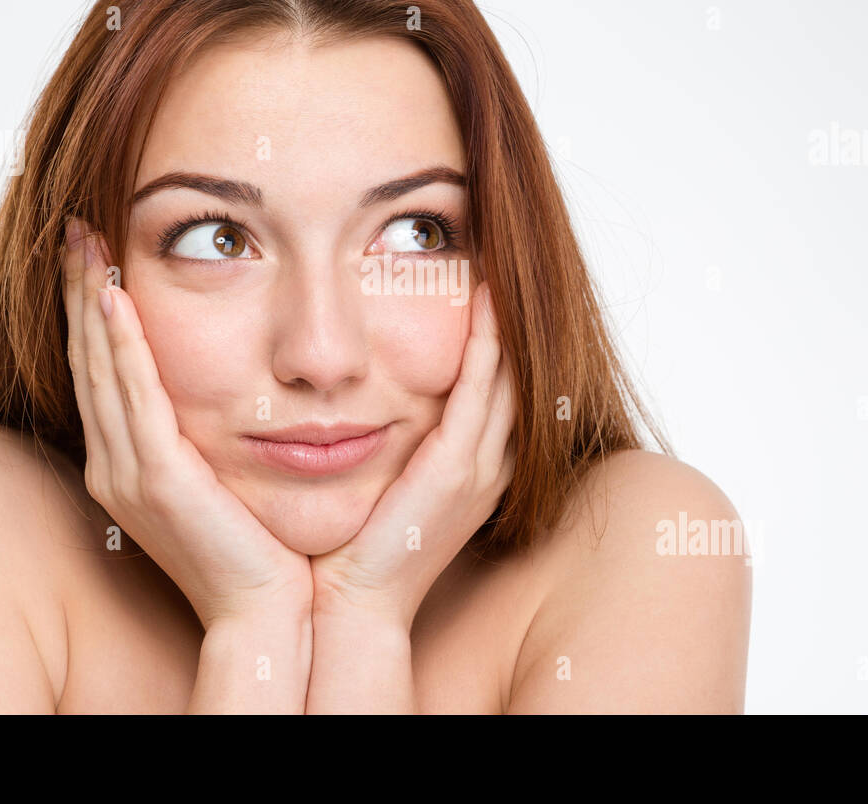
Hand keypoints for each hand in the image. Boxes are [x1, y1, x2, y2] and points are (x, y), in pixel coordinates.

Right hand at [61, 218, 313, 630]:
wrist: (267, 610)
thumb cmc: (259, 544)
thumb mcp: (222, 475)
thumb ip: (207, 430)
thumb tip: (228, 381)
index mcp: (128, 463)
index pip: (103, 370)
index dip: (94, 310)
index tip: (96, 253)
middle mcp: (113, 466)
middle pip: (89, 359)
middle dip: (82, 290)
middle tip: (78, 228)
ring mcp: (127, 474)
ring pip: (101, 369)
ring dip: (92, 301)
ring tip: (87, 241)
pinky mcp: (156, 481)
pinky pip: (133, 399)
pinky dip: (121, 345)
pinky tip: (117, 299)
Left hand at [309, 282, 516, 629]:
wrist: (348, 608)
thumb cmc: (351, 549)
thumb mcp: (381, 484)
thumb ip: (385, 441)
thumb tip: (352, 395)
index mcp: (473, 468)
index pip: (500, 385)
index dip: (502, 333)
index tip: (488, 281)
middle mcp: (489, 464)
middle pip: (520, 372)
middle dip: (515, 317)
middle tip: (508, 258)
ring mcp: (478, 467)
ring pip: (511, 373)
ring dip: (508, 317)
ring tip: (502, 262)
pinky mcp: (455, 469)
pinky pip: (481, 390)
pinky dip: (487, 343)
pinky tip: (485, 299)